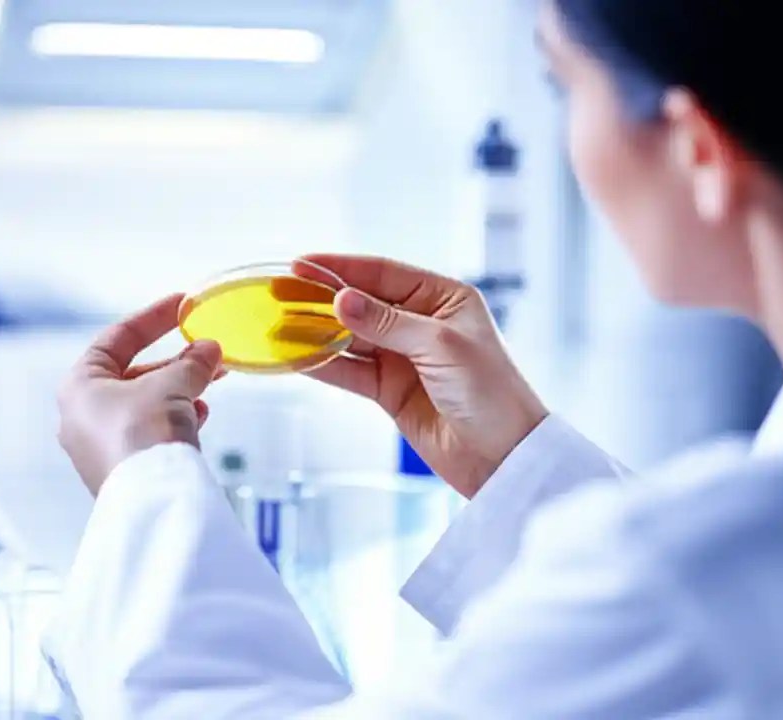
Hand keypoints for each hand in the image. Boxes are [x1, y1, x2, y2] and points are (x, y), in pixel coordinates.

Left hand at [57, 294, 224, 495]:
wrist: (150, 502)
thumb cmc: (143, 436)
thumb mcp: (171, 385)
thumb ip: (191, 363)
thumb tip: (209, 349)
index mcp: (79, 386)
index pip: (116, 339)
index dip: (152, 319)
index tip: (181, 306)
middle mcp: (82, 416)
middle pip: (133, 375)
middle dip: (175, 362)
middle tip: (207, 351)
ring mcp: (99, 448)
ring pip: (144, 406)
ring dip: (179, 392)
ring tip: (209, 384)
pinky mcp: (122, 472)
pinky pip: (149, 435)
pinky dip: (174, 421)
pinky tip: (199, 417)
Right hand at [298, 255, 547, 497]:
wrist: (504, 457)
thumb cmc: (492, 393)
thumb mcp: (440, 347)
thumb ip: (387, 323)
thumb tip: (341, 300)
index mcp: (444, 298)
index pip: (383, 273)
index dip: (341, 268)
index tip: (303, 265)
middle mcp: (421, 322)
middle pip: (361, 303)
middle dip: (320, 299)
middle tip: (280, 293)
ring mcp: (403, 357)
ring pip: (350, 337)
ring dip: (316, 333)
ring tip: (279, 325)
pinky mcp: (390, 390)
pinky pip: (351, 371)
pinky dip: (324, 365)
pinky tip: (298, 357)